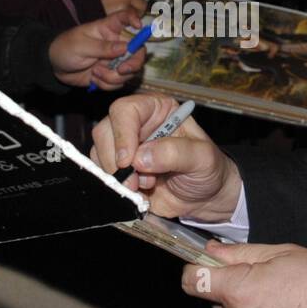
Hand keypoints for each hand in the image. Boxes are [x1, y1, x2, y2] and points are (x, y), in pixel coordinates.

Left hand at [50, 10, 147, 90]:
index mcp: (108, 29)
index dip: (135, 18)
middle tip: (122, 70)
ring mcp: (115, 60)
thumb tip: (125, 47)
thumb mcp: (82, 46)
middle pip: (138, 51)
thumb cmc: (65, 48)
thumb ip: (103, 47)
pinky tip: (94, 78)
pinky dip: (107, 84)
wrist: (55, 67)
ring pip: (129, 71)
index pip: (126, 18)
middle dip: (133, 63)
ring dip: (114, 77)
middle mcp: (116, 43)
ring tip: (95, 72)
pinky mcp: (111, 74)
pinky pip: (119, 82)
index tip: (139, 26)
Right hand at [91, 94, 240, 221]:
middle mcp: (136, 124)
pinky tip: (137, 192)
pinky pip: (101, 173)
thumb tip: (141, 158)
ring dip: (116, 176)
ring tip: (145, 186)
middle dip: (116, 160)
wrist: (205, 197)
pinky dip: (114, 186)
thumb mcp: (203, 158)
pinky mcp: (118, 169)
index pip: (126, 110)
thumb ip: (176, 153)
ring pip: (99, 153)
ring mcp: (124, 147)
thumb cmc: (207, 169)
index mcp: (157, 109)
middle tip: (136, 181)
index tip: (128, 161)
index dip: (122, 134)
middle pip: (105, 131)